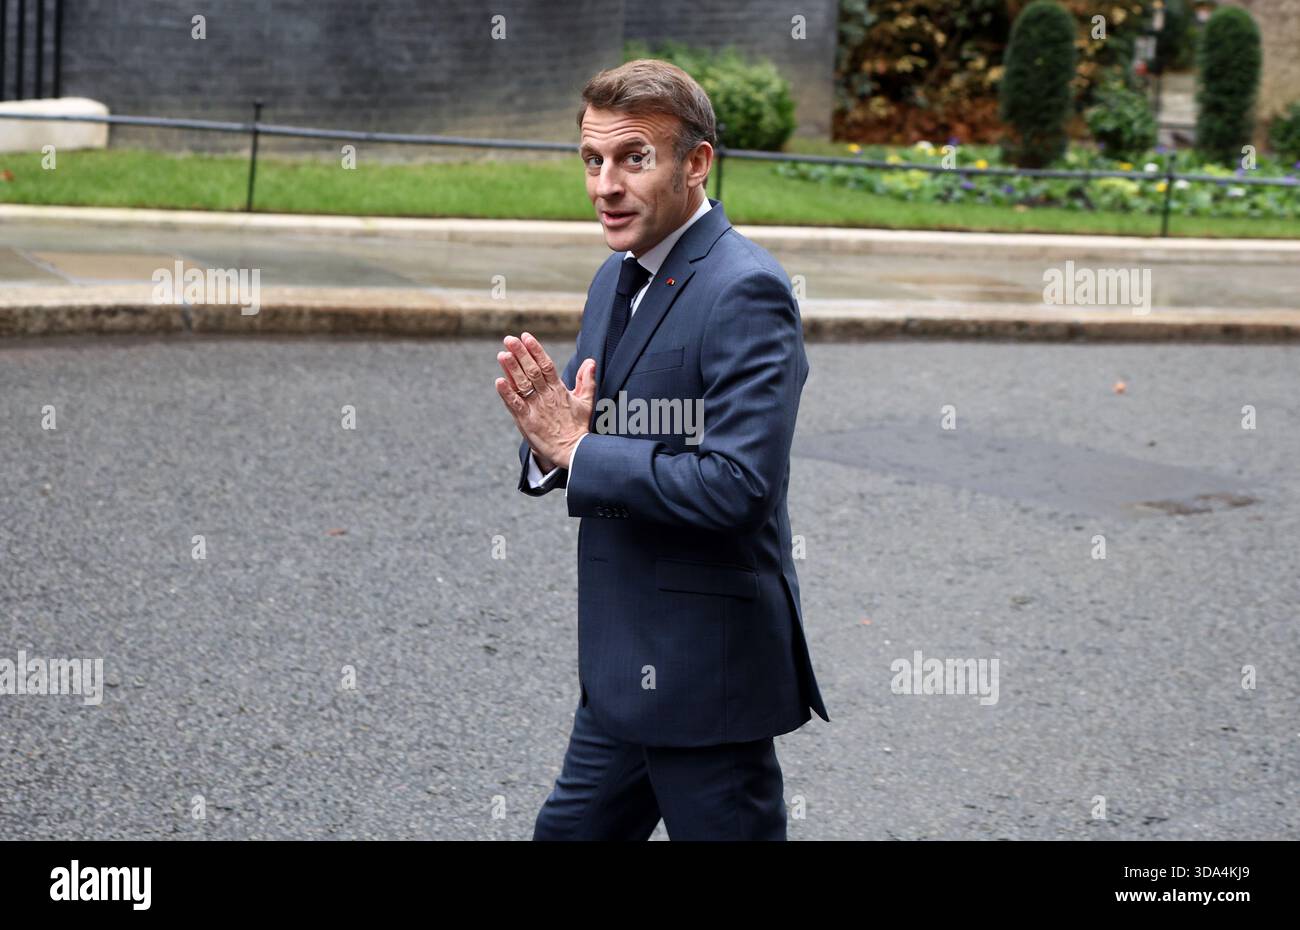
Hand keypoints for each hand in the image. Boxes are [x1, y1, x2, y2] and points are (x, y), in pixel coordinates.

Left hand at [495, 332, 595, 469]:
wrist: (573, 452)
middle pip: (532, 371)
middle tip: (509, 339)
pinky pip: (515, 405)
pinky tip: (499, 382)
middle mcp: (546, 397)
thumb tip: (590, 361)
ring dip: (511, 369)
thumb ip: (587, 381)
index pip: (546, 365)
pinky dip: (507, 394)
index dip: (536, 350)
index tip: (526, 336)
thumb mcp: (586, 402)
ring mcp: (535, 409)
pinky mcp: (527, 421)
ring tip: (502, 354)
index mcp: (559, 390)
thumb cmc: (578, 427)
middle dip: (520, 354)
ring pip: (522, 385)